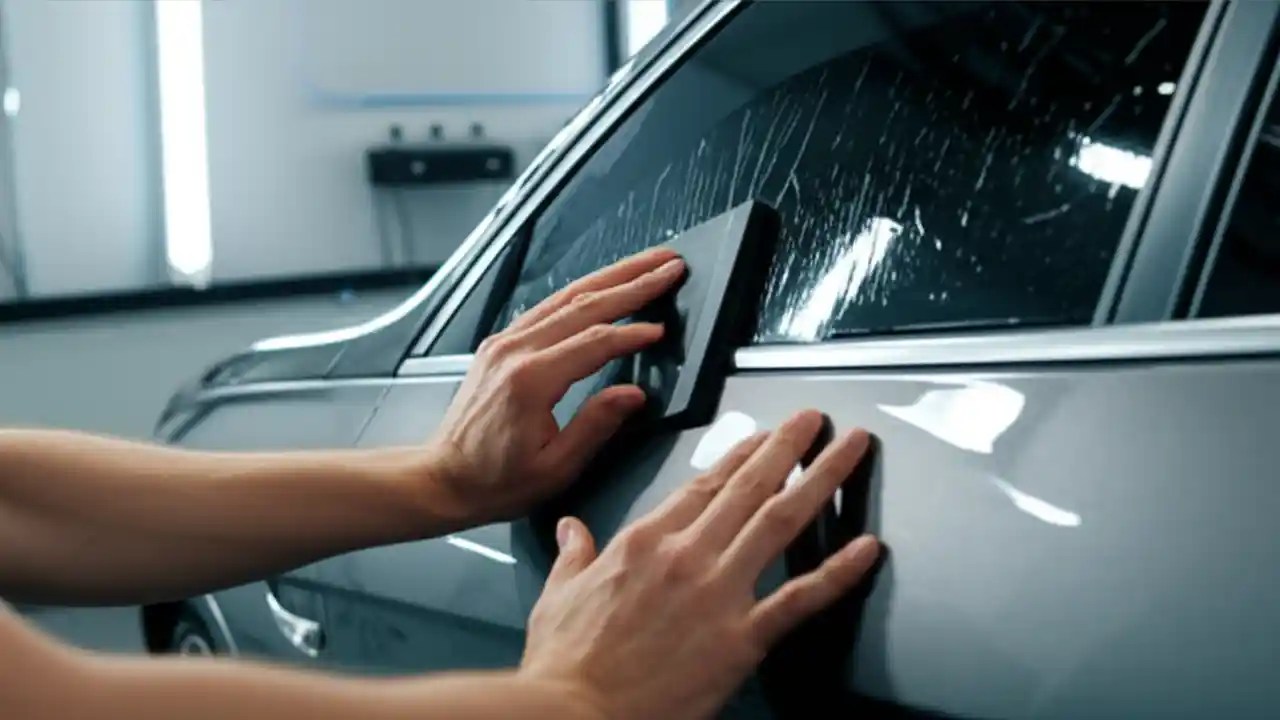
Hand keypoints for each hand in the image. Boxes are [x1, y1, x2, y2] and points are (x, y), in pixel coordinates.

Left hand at [426, 247, 685, 527]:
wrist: (444, 478)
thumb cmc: (496, 481)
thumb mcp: (555, 468)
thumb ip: (597, 426)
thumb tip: (635, 394)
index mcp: (530, 381)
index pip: (595, 342)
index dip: (633, 333)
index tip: (663, 329)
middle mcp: (515, 350)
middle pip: (584, 304)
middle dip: (633, 282)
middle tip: (670, 266)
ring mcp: (505, 341)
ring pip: (566, 296)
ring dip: (611, 277)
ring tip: (648, 263)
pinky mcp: (501, 343)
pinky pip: (548, 306)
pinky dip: (582, 291)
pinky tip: (604, 284)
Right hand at [519, 410, 881, 719]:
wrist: (575, 712)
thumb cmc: (567, 664)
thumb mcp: (558, 596)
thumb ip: (573, 555)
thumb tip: (569, 531)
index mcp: (644, 542)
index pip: (703, 485)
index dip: (740, 455)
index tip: (761, 436)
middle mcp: (687, 556)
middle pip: (750, 486)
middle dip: (787, 446)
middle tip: (814, 420)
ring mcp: (718, 593)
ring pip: (782, 521)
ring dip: (821, 478)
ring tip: (849, 450)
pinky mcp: (741, 637)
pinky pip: (800, 597)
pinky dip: (838, 571)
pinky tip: (866, 547)